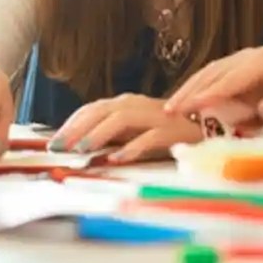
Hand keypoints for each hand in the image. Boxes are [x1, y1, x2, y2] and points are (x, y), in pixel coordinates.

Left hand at [53, 93, 200, 162]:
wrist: (209, 125)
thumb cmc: (166, 129)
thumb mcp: (133, 130)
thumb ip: (110, 135)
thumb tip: (79, 146)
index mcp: (126, 104)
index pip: (91, 109)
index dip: (70, 124)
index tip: (53, 142)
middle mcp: (137, 105)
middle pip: (100, 110)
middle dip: (77, 128)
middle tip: (59, 146)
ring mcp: (155, 115)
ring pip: (120, 119)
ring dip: (98, 134)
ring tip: (82, 149)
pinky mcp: (172, 130)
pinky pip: (149, 137)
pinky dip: (131, 147)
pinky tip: (116, 159)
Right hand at [164, 45, 262, 121]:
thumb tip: (261, 113)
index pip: (230, 79)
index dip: (208, 93)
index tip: (189, 107)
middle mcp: (250, 59)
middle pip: (213, 74)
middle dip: (189, 91)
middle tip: (168, 110)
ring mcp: (247, 64)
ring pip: (211, 74)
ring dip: (190, 89)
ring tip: (171, 106)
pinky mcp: (248, 73)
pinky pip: (219, 79)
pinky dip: (202, 88)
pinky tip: (191, 100)